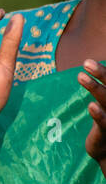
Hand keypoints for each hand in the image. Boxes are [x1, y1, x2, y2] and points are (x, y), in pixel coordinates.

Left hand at [81, 60, 105, 176]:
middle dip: (101, 73)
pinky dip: (98, 114)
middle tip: (86, 62)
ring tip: (80, 76)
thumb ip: (101, 92)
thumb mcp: (104, 105)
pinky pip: (104, 122)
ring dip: (94, 87)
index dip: (104, 72)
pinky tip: (91, 105)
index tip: (88, 61)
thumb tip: (92, 71)